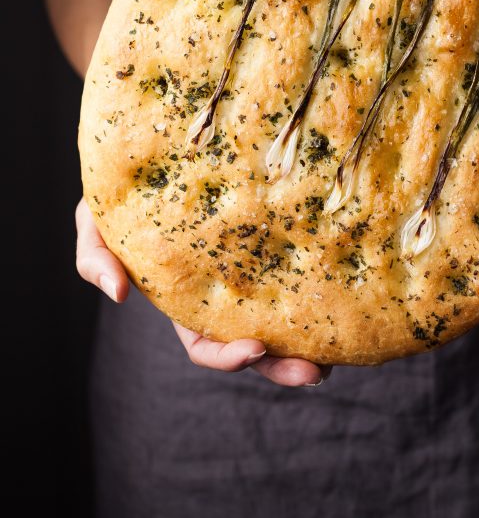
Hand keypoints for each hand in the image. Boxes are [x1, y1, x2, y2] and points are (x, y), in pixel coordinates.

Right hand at [75, 198, 330, 386]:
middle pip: (256, 344)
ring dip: (312, 336)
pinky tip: (346, 282)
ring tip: (341, 346)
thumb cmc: (118, 192)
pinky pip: (298, 267)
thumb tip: (116, 295)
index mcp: (182, 299)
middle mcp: (221, 293)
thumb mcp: (94, 222)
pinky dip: (320, 283)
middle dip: (285, 364)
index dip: (230, 356)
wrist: (150, 147)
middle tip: (318, 370)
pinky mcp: (274, 237)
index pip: (207, 344)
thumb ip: (94, 257)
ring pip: (284, 315)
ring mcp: (251, 268)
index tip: (256, 348)